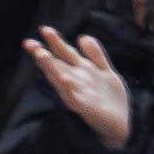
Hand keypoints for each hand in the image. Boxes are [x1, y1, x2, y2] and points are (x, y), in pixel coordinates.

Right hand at [21, 28, 131, 146]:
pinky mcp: (88, 108)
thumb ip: (95, 55)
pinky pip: (76, 98)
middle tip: (30, 43)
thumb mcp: (104, 71)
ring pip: (62, 79)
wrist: (123, 124)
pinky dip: (69, 89)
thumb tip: (82, 37)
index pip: (64, 54)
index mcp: (82, 72)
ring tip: (41, 55)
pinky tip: (64, 80)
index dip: (55, 42)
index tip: (44, 29)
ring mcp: (81, 95)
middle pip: (58, 65)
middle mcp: (77, 82)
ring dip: (52, 68)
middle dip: (44, 55)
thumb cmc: (110, 100)